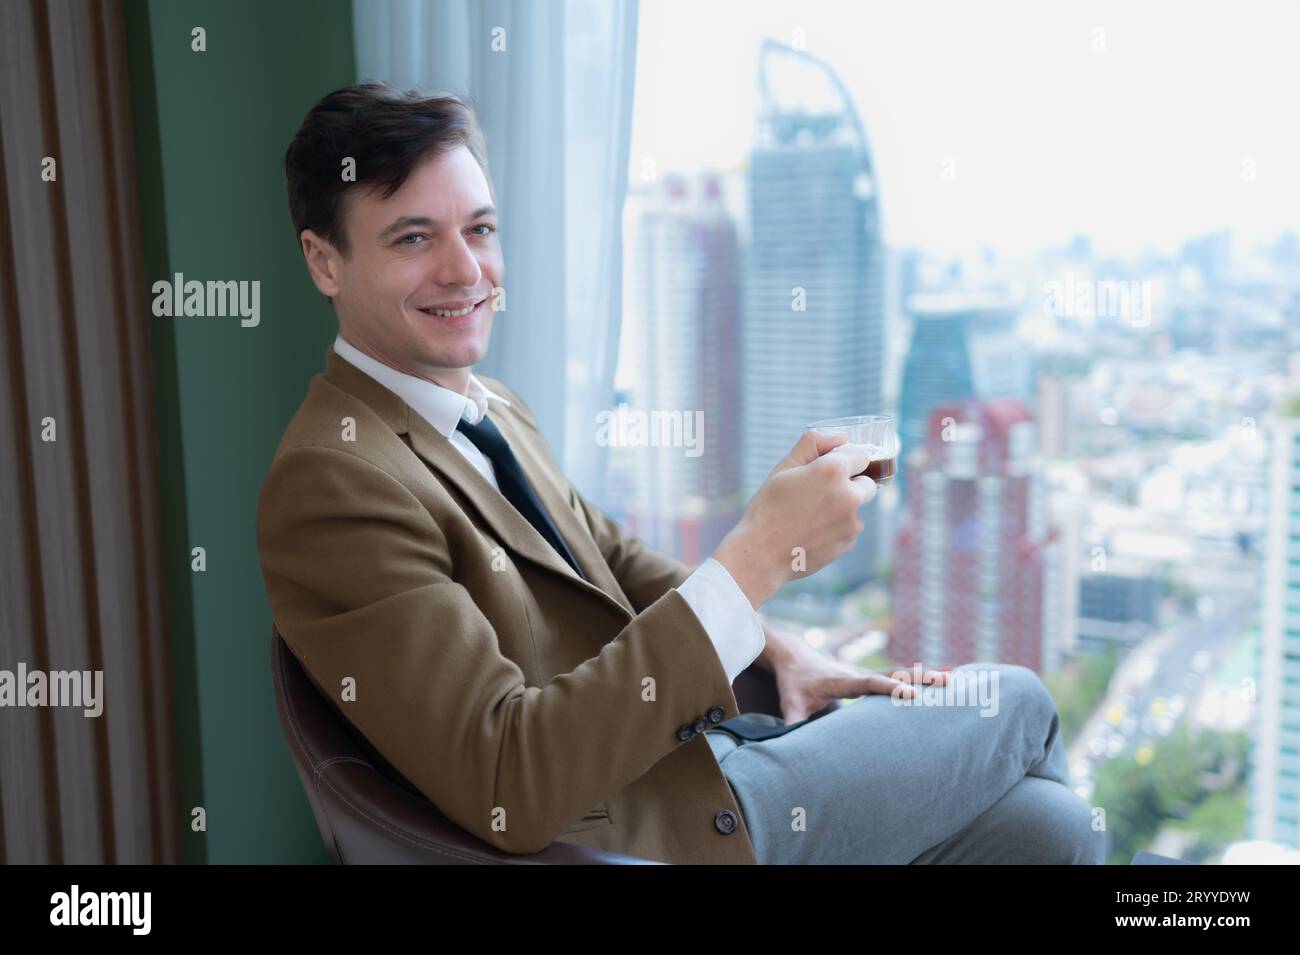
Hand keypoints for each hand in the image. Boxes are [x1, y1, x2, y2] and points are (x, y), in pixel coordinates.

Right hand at [714, 431, 877, 608]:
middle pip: (867, 482)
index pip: (861, 455)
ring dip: (842, 507)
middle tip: (820, 492)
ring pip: (857, 507)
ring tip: (809, 516)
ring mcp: (852, 522)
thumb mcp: (784, 467)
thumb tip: (841, 437)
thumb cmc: (768, 507)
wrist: (761, 554)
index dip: (845, 459)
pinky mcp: (849, 543)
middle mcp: (850, 496)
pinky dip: (836, 527)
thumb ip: (814, 443)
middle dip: (851, 483)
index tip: (829, 468)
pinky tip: (811, 531)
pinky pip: (849, 528)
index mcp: (833, 471)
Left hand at [772, 650, 952, 724]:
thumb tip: (792, 748)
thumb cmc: (794, 683)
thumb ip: (793, 723)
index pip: (867, 683)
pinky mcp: (870, 676)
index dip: (889, 688)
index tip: (912, 695)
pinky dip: (918, 678)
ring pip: (899, 673)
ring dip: (925, 676)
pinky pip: (897, 676)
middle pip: (892, 674)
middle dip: (919, 678)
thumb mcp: (789, 703)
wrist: (795, 657)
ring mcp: (866, 673)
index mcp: (839, 679)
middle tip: (947, 682)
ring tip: (954, 679)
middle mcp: (857, 673)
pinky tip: (942, 679)